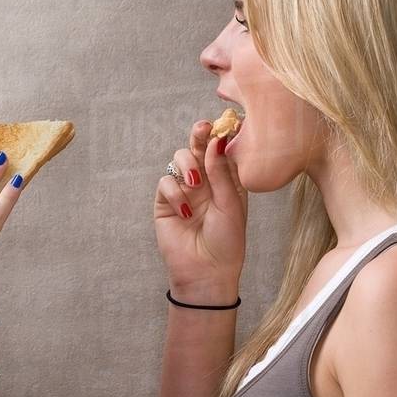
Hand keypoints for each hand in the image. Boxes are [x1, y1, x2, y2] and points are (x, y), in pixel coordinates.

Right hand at [153, 120, 247, 300]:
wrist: (206, 272)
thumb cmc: (227, 242)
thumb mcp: (231, 205)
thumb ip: (222, 172)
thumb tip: (217, 140)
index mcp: (227, 180)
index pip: (222, 150)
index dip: (222, 135)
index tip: (225, 124)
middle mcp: (206, 181)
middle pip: (198, 147)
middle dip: (199, 135)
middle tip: (203, 128)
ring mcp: (184, 190)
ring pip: (179, 159)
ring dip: (187, 165)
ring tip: (195, 185)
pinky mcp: (165, 202)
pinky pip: (165, 182)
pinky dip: (175, 193)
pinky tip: (186, 212)